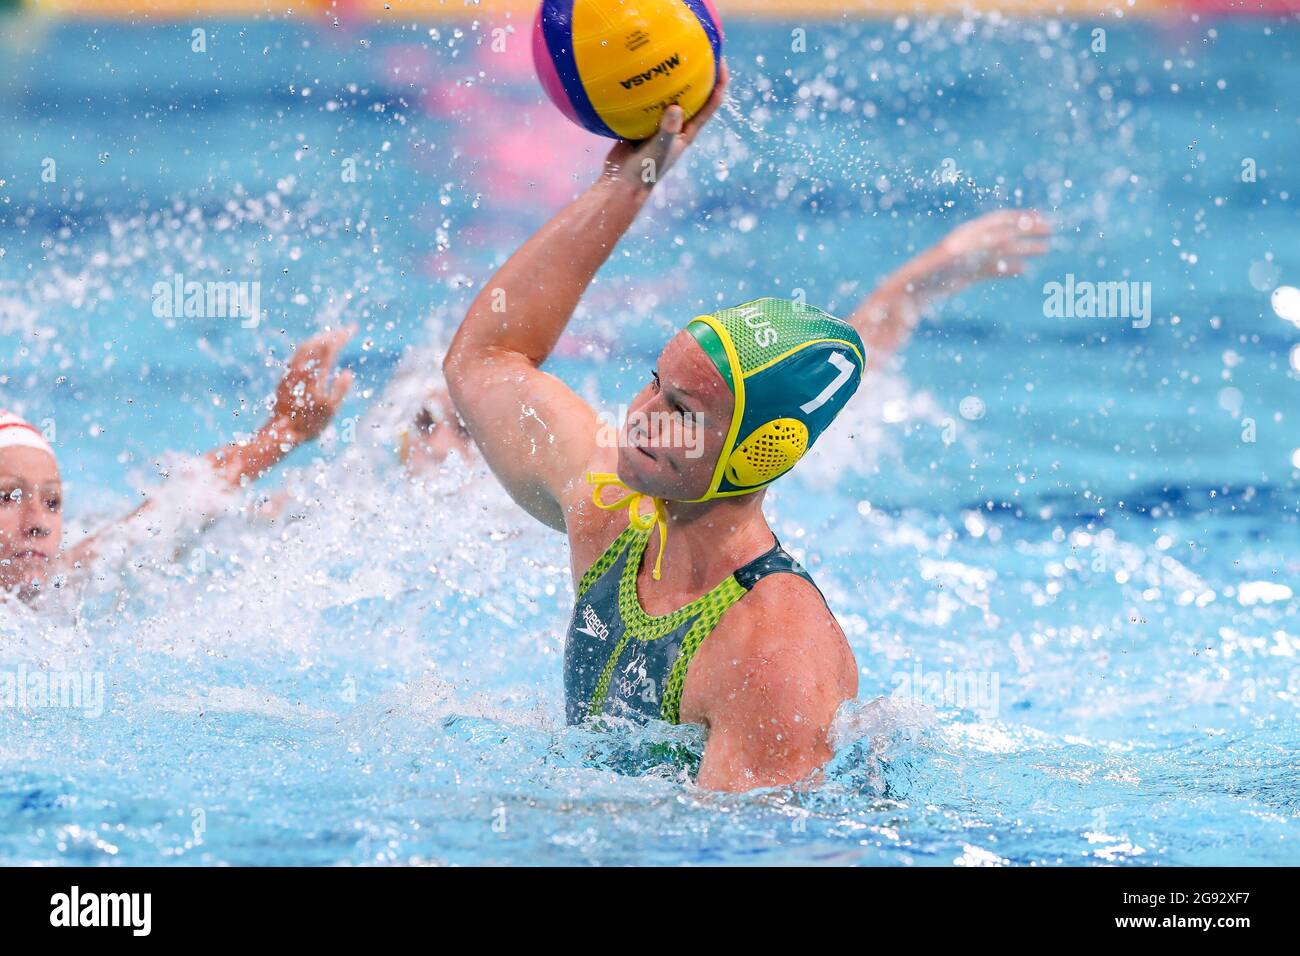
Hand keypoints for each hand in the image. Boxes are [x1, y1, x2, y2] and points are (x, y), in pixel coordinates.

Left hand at [271, 326, 355, 443]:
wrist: (280, 433)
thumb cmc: (308, 425)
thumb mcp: (330, 411)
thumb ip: (339, 391)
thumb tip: (348, 373)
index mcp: (314, 376)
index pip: (329, 348)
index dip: (341, 337)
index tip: (352, 329)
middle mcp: (301, 371)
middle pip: (316, 343)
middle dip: (332, 334)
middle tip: (345, 330)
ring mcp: (291, 373)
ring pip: (304, 347)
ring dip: (319, 339)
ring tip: (331, 336)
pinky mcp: (285, 378)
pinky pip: (298, 355)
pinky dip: (309, 347)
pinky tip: (314, 352)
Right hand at [602, 59, 729, 189]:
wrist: (621, 184)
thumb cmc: (645, 171)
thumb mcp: (658, 149)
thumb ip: (668, 129)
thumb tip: (676, 107)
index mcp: (688, 131)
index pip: (711, 103)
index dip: (720, 82)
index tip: (721, 61)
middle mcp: (677, 125)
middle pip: (693, 94)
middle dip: (697, 73)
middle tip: (696, 48)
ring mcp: (659, 124)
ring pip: (668, 95)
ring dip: (669, 78)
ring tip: (666, 54)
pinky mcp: (640, 123)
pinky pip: (645, 100)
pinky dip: (643, 88)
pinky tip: (636, 72)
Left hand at [924, 210, 1051, 292]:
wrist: (908, 291)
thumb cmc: (924, 274)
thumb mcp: (946, 261)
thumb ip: (967, 250)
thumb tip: (989, 240)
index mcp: (966, 237)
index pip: (997, 223)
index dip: (1019, 220)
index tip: (1040, 220)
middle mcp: (969, 245)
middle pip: (1003, 233)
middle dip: (1027, 231)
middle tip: (1051, 230)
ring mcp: (970, 260)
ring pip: (1002, 251)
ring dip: (1024, 249)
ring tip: (1046, 249)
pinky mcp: (967, 275)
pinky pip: (992, 269)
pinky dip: (1008, 269)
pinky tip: (1024, 270)